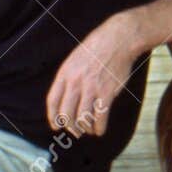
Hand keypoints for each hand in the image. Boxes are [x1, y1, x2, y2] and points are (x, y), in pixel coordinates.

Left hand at [46, 15, 138, 136]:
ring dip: (85, 128)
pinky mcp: (107, 92)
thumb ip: (69, 78)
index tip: (56, 126)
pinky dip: (99, 126)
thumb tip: (67, 97)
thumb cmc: (97, 48)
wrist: (118, 40)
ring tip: (89, 130)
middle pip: (66, 113)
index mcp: (65, 74)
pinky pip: (100, 115)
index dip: (53, 117)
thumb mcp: (74, 59)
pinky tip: (100, 130)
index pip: (53, 101)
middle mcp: (76, 82)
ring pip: (83, 117)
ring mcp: (91, 88)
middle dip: (70, 127)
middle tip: (75, 132)